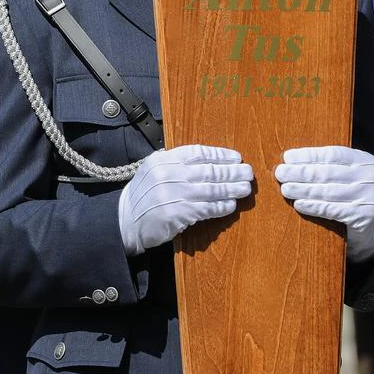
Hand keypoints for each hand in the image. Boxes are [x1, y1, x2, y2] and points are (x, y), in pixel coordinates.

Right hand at [117, 145, 254, 256]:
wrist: (125, 220)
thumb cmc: (142, 196)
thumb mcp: (153, 170)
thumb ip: (175, 163)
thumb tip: (209, 161)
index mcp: (163, 160)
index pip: (198, 152)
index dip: (220, 154)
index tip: (236, 157)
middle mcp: (169, 174)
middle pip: (208, 171)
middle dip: (232, 172)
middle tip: (248, 173)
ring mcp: (173, 194)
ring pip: (211, 190)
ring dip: (231, 189)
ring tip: (245, 189)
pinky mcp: (177, 214)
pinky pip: (205, 209)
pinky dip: (220, 207)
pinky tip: (230, 205)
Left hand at [274, 146, 373, 261]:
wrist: (370, 227)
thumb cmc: (349, 196)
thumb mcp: (344, 176)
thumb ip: (325, 166)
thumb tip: (289, 160)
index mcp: (365, 160)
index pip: (332, 154)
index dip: (308, 155)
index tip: (287, 157)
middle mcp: (371, 176)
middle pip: (328, 172)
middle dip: (300, 172)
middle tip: (280, 173)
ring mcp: (370, 196)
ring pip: (328, 191)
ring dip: (303, 190)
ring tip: (285, 189)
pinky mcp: (364, 216)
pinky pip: (332, 209)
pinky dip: (313, 206)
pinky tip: (298, 204)